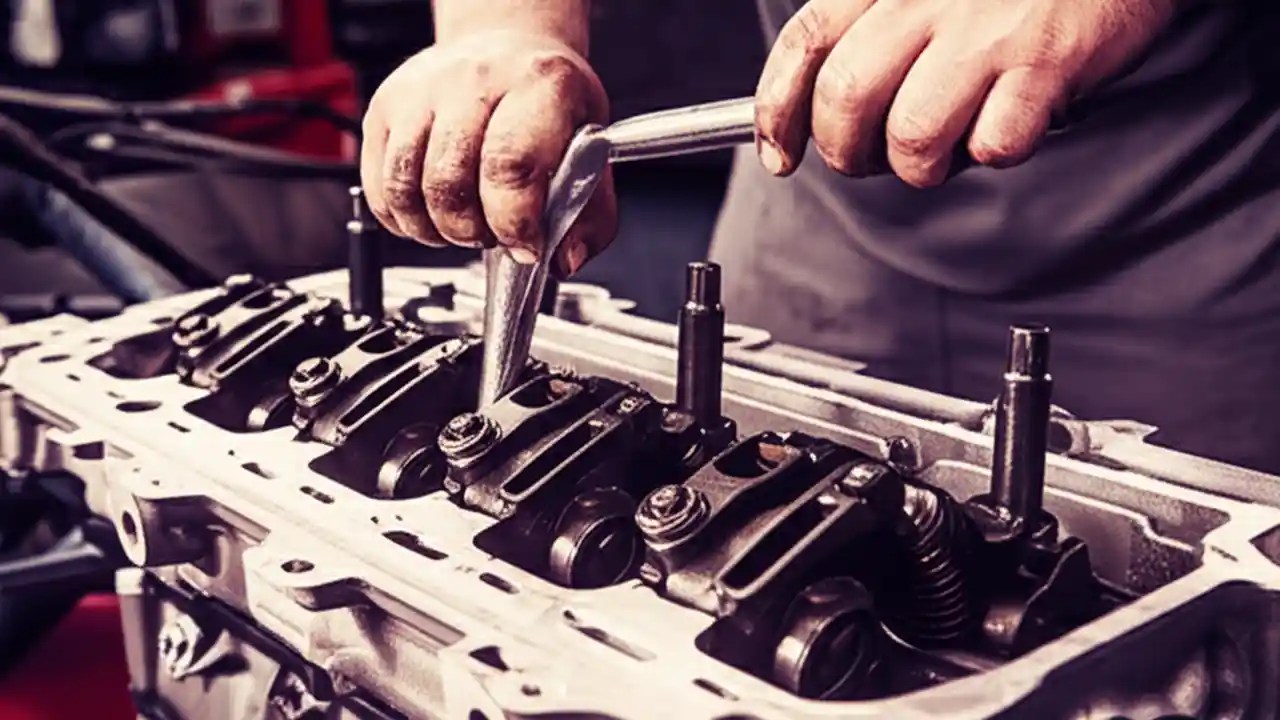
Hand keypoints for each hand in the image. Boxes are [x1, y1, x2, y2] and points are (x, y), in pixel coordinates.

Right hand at [360, 29, 616, 275]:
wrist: (509, 50)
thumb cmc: (549, 104)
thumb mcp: (592, 152)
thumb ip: (589, 216)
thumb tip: (563, 260)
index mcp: (539, 85)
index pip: (510, 165)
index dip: (514, 222)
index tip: (526, 246)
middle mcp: (474, 79)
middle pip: (450, 183)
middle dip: (473, 232)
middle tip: (495, 235)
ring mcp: (421, 90)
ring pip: (405, 188)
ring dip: (436, 230)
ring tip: (464, 226)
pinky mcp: (385, 106)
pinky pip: (379, 186)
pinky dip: (403, 219)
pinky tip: (433, 215)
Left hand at [755, 0, 1178, 186]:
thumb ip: (868, 30)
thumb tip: (809, 110)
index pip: (805, 44)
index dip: (778, 111)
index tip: (778, 154)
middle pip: (847, 99)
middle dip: (844, 151)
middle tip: (867, 159)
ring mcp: (986, 30)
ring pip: (912, 136)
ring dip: (920, 165)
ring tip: (947, 144)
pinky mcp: (1044, 63)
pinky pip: (994, 145)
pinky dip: (995, 151)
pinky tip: (1009, 120)